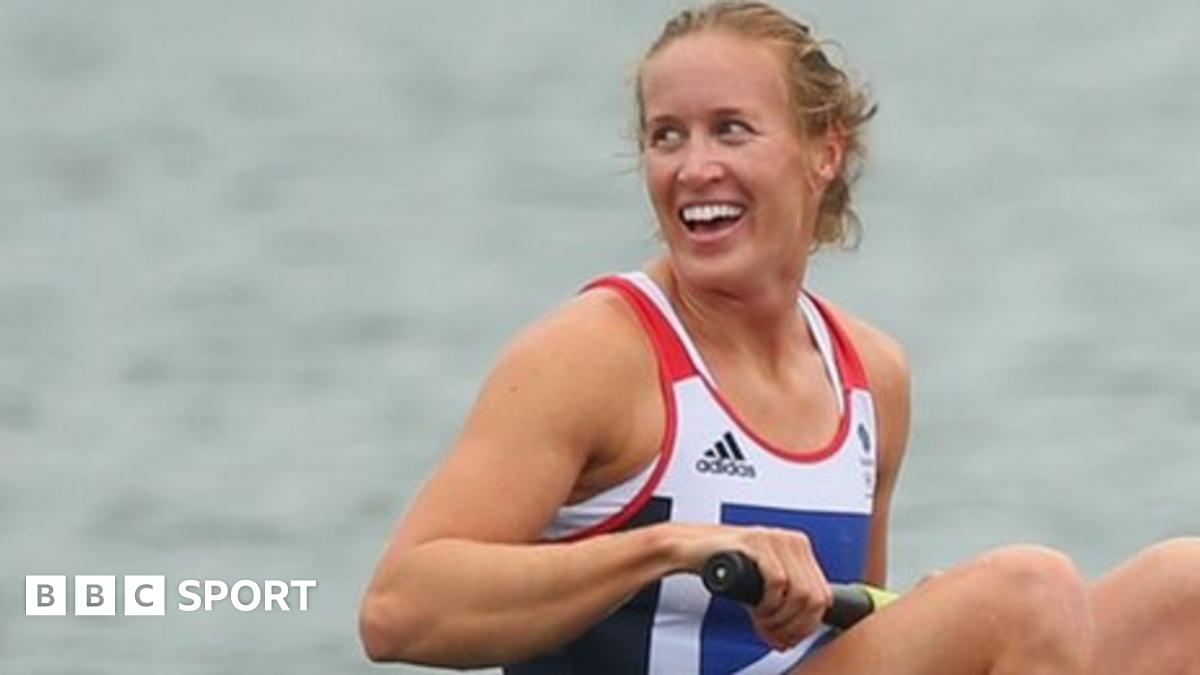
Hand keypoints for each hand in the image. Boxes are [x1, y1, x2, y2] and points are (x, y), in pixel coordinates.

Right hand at [672, 524, 831, 650]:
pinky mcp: (756, 542)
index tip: (789, 638)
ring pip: (799, 592)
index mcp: (800, 550)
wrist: (693, 549)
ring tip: (763, 621)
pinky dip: (770, 603)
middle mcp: (792, 541)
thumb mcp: (763, 585)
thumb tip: (792, 636)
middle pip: (814, 597)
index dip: (807, 625)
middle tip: (772, 633)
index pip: (824, 596)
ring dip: (781, 617)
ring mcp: (775, 539)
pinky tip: (757, 608)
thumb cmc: (726, 564)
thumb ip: (782, 605)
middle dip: (793, 626)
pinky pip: (777, 580)